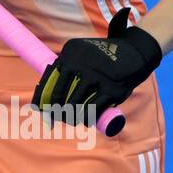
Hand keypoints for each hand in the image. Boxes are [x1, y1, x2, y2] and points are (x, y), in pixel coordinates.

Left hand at [30, 7, 162, 122]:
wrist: (133, 52)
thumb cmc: (100, 59)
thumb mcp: (81, 56)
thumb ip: (65, 73)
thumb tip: (44, 99)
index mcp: (69, 53)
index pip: (48, 80)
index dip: (41, 98)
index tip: (39, 110)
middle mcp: (80, 64)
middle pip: (59, 96)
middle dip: (55, 111)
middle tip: (56, 118)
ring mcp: (97, 77)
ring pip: (75, 106)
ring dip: (71, 117)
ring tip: (71, 120)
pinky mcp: (112, 90)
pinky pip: (93, 110)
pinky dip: (87, 118)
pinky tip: (85, 120)